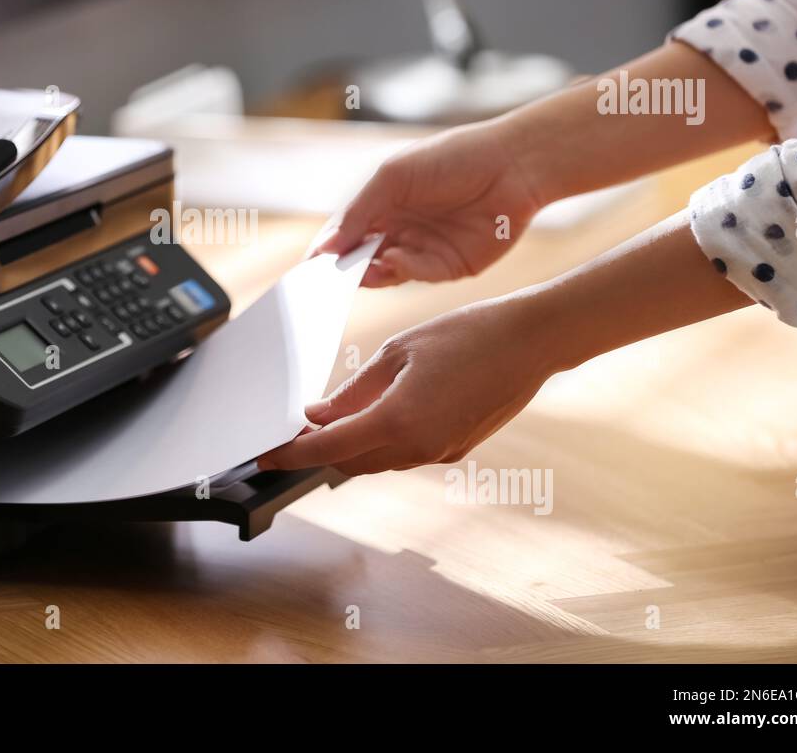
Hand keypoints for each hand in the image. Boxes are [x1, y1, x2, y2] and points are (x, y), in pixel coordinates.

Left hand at [257, 297, 553, 474]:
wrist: (531, 341)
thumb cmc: (467, 335)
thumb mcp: (396, 352)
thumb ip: (353, 392)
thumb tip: (317, 416)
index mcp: (399, 421)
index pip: (327, 448)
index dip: (290, 455)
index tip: (265, 455)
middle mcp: (419, 447)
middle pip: (348, 462)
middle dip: (316, 449)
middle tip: (293, 429)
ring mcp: (440, 453)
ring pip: (376, 461)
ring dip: (348, 445)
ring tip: (329, 418)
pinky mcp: (455, 449)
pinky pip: (404, 454)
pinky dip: (380, 441)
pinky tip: (374, 415)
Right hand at [311, 121, 544, 287]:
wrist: (513, 165)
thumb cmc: (451, 157)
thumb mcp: (392, 177)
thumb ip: (357, 212)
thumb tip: (324, 249)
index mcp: (380, 206)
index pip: (343, 235)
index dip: (326, 251)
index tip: (309, 268)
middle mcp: (398, 231)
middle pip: (360, 260)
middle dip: (343, 270)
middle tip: (326, 280)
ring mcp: (422, 251)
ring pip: (385, 273)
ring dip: (369, 274)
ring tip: (358, 270)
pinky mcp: (448, 267)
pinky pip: (416, 274)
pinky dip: (401, 270)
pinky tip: (394, 259)